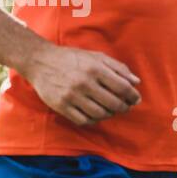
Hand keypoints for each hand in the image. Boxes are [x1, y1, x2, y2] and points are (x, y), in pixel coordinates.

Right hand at [22, 43, 141, 126]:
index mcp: (95, 68)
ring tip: (110, 109)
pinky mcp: (61, 106)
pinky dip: (94, 120)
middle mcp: (84, 82)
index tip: (135, 99)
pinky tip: (95, 114)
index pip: (122, 87)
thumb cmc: (72, 58)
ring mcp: (72, 96)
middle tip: (125, 106)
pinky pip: (84, 120)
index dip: (133, 96)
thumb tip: (136, 82)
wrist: (40, 61)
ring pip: (100, 114)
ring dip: (110, 114)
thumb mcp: (96, 57)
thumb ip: (118, 68)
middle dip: (124, 107)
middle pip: (114, 103)